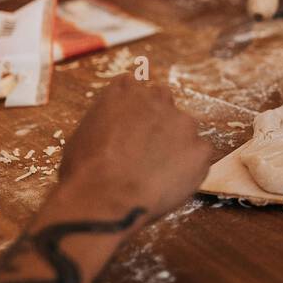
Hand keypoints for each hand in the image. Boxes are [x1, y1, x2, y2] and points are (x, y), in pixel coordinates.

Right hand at [58, 78, 214, 220]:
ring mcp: (183, 123)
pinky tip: (171, 182)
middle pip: (163, 101)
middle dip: (157, 119)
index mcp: (124, 91)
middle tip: (147, 146)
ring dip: (176, 143)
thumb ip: (104, 122)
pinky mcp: (200, 149)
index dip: (133, 108)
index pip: (134, 87)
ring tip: (157, 170)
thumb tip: (108, 133)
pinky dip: (190, 167)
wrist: (107, 195)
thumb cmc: (85, 171)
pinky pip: (200, 156)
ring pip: (185, 129)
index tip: (130, 125)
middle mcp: (157, 99)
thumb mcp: (81, 134)